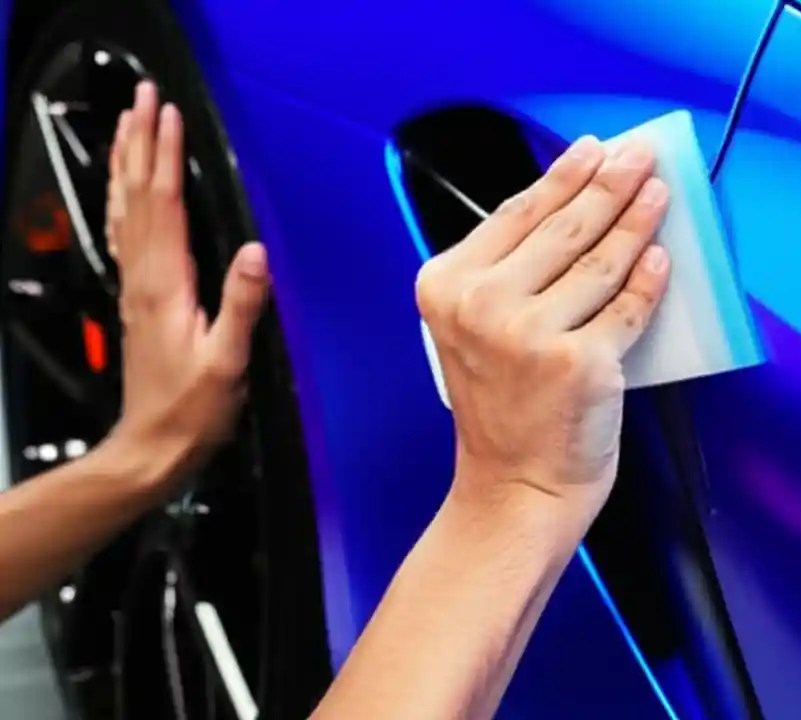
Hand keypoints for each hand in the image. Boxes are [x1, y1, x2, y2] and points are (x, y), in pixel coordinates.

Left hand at [103, 82, 270, 498]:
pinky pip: (124, 233)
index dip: (166, 155)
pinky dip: (124, 199)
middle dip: (140, 142)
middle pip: (137, 194)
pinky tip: (126, 190)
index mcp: (167, 284)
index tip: (169, 113)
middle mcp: (143, 277)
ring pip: (125, 208)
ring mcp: (135, 286)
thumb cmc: (192, 411)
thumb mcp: (228, 362)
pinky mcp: (138, 299)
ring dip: (126, 162)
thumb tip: (256, 250)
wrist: (150, 446)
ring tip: (128, 125)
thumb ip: (241, 304)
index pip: (164, 204)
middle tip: (143, 97)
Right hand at [415, 136, 670, 528]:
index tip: (595, 149)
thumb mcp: (476, 331)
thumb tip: (577, 208)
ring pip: (601, 262)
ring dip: (637, 221)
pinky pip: (628, 309)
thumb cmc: (504, 410)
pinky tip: (662, 258)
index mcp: (448, 287)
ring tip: (659, 194)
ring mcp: (531, 334)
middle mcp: (483, 304)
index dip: (563, 176)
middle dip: (610, 183)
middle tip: (640, 156)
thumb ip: (509, 274)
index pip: (517, 214)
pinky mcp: (580, 362)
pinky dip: (649, 282)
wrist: (515, 488)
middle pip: (564, 228)